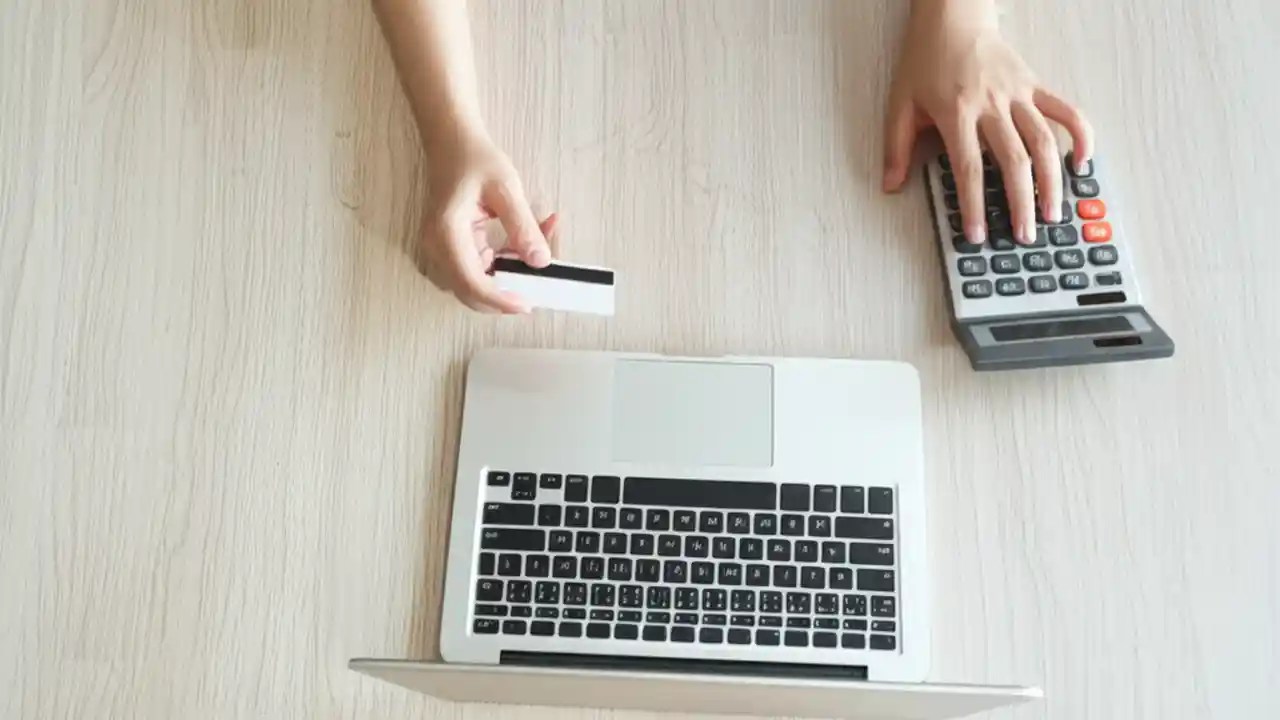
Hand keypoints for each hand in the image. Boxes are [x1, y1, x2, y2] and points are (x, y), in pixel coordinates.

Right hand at [417, 128, 556, 312]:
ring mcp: (442, 249)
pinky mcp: (453, 247)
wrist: (453, 140)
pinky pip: (479, 267)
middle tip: (540, 283)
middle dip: (507, 292)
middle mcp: (438, 247)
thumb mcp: (506, 188)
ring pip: (477, 282)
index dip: (500, 300)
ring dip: (509, 275)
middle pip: (471, 292)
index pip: (472, 283)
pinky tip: (523, 241)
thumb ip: (523, 227)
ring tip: (538, 246)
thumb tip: (540, 262)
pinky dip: (504, 262)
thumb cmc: (475, 158)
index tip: (528, 304)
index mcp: (447, 234)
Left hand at [883, 2, 1092, 246]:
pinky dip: (1080, 136)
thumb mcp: (899, 103)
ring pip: (1044, 142)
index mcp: (956, 113)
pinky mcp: (1035, 85)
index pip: (969, 169)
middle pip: (1013, 161)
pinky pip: (1066, 111)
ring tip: (1053, 213)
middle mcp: (991, 105)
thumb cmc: (925, 60)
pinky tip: (1081, 163)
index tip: (977, 234)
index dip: (974, 205)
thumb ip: (895, 147)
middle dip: (1020, 203)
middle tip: (1024, 235)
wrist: (952, 17)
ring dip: (1052, 181)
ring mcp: (1018, 94)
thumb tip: (890, 185)